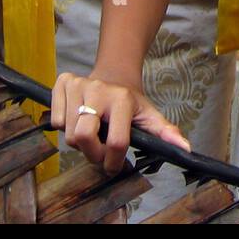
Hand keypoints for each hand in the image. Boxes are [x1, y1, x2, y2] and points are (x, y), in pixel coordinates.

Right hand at [51, 71, 188, 174]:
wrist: (115, 74)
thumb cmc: (131, 101)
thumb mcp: (150, 115)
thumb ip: (165, 133)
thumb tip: (185, 149)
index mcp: (123, 100)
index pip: (115, 141)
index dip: (113, 161)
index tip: (114, 165)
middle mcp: (99, 89)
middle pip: (82, 138)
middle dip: (91, 153)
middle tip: (100, 151)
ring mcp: (79, 84)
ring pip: (67, 133)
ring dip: (78, 142)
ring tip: (92, 132)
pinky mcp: (63, 82)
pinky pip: (54, 120)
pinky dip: (62, 127)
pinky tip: (77, 119)